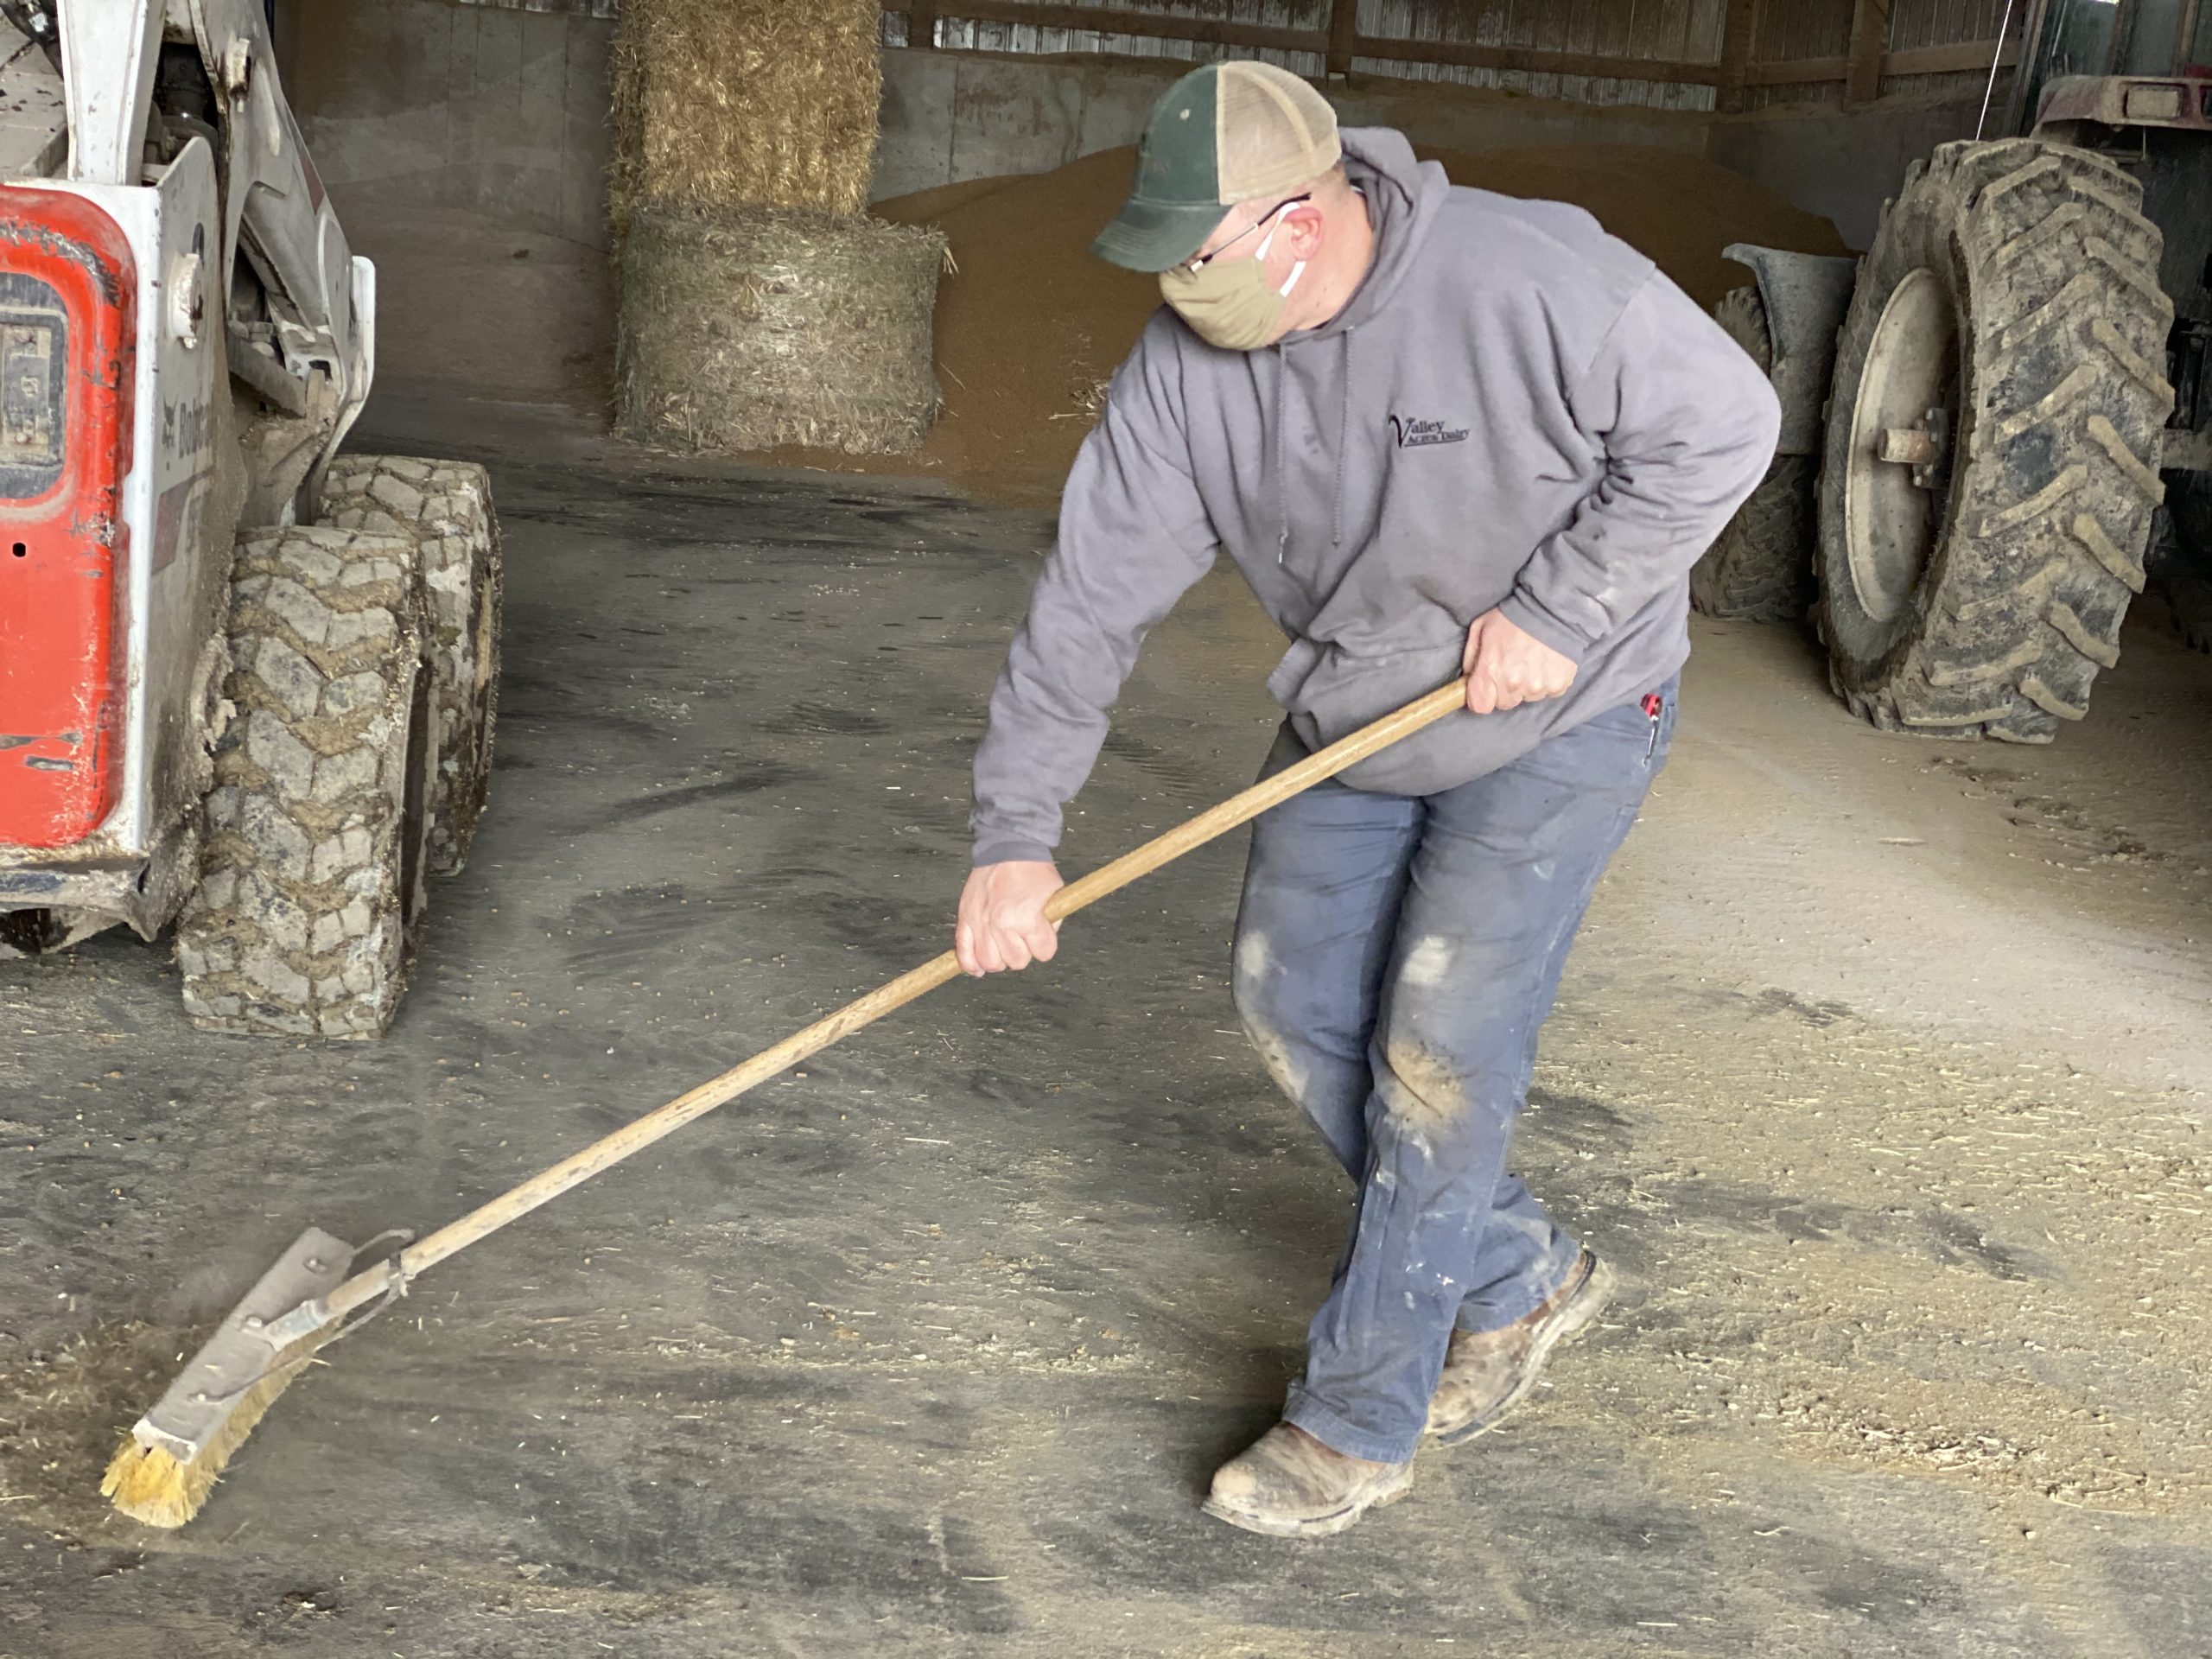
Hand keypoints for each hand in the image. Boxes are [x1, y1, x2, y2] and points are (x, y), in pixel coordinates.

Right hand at [955, 860, 1063, 975]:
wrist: (1007, 847)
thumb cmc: (1031, 869)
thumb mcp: (1054, 894)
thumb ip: (1052, 922)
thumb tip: (1043, 940)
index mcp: (1025, 918)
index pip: (1043, 953)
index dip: (1046, 945)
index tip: (1043, 935)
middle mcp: (1001, 924)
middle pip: (1017, 961)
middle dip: (1024, 951)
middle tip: (1023, 937)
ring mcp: (980, 922)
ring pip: (990, 962)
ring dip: (1000, 958)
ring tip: (1004, 946)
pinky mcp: (965, 918)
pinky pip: (963, 952)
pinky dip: (970, 964)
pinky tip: (978, 968)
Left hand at [1461, 608, 1576, 714]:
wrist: (1551, 607)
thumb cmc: (1512, 616)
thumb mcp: (1480, 628)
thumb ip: (1471, 657)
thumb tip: (1469, 677)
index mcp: (1491, 670)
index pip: (1480, 706)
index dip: (1481, 697)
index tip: (1486, 687)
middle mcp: (1514, 683)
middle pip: (1505, 703)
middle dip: (1505, 689)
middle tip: (1512, 667)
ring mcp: (1538, 686)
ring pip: (1527, 698)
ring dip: (1527, 685)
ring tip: (1531, 662)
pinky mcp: (1558, 685)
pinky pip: (1548, 693)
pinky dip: (1546, 682)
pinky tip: (1545, 663)